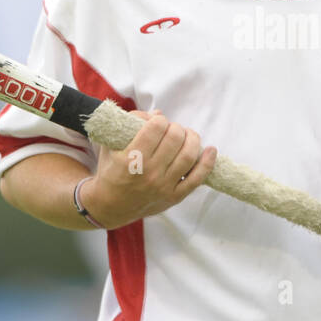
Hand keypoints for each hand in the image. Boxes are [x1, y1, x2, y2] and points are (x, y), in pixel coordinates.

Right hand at [80, 110, 216, 228]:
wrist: (109, 206)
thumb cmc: (110, 171)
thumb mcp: (110, 144)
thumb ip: (131, 124)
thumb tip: (159, 114)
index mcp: (131, 157)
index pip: (156, 127)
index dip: (160, 120)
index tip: (157, 123)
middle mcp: (149, 172)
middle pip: (175, 138)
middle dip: (176, 128)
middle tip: (172, 130)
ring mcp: (163, 186)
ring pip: (188, 155)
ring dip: (192, 139)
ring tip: (188, 135)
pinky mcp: (174, 197)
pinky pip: (197, 179)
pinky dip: (207, 162)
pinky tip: (211, 150)